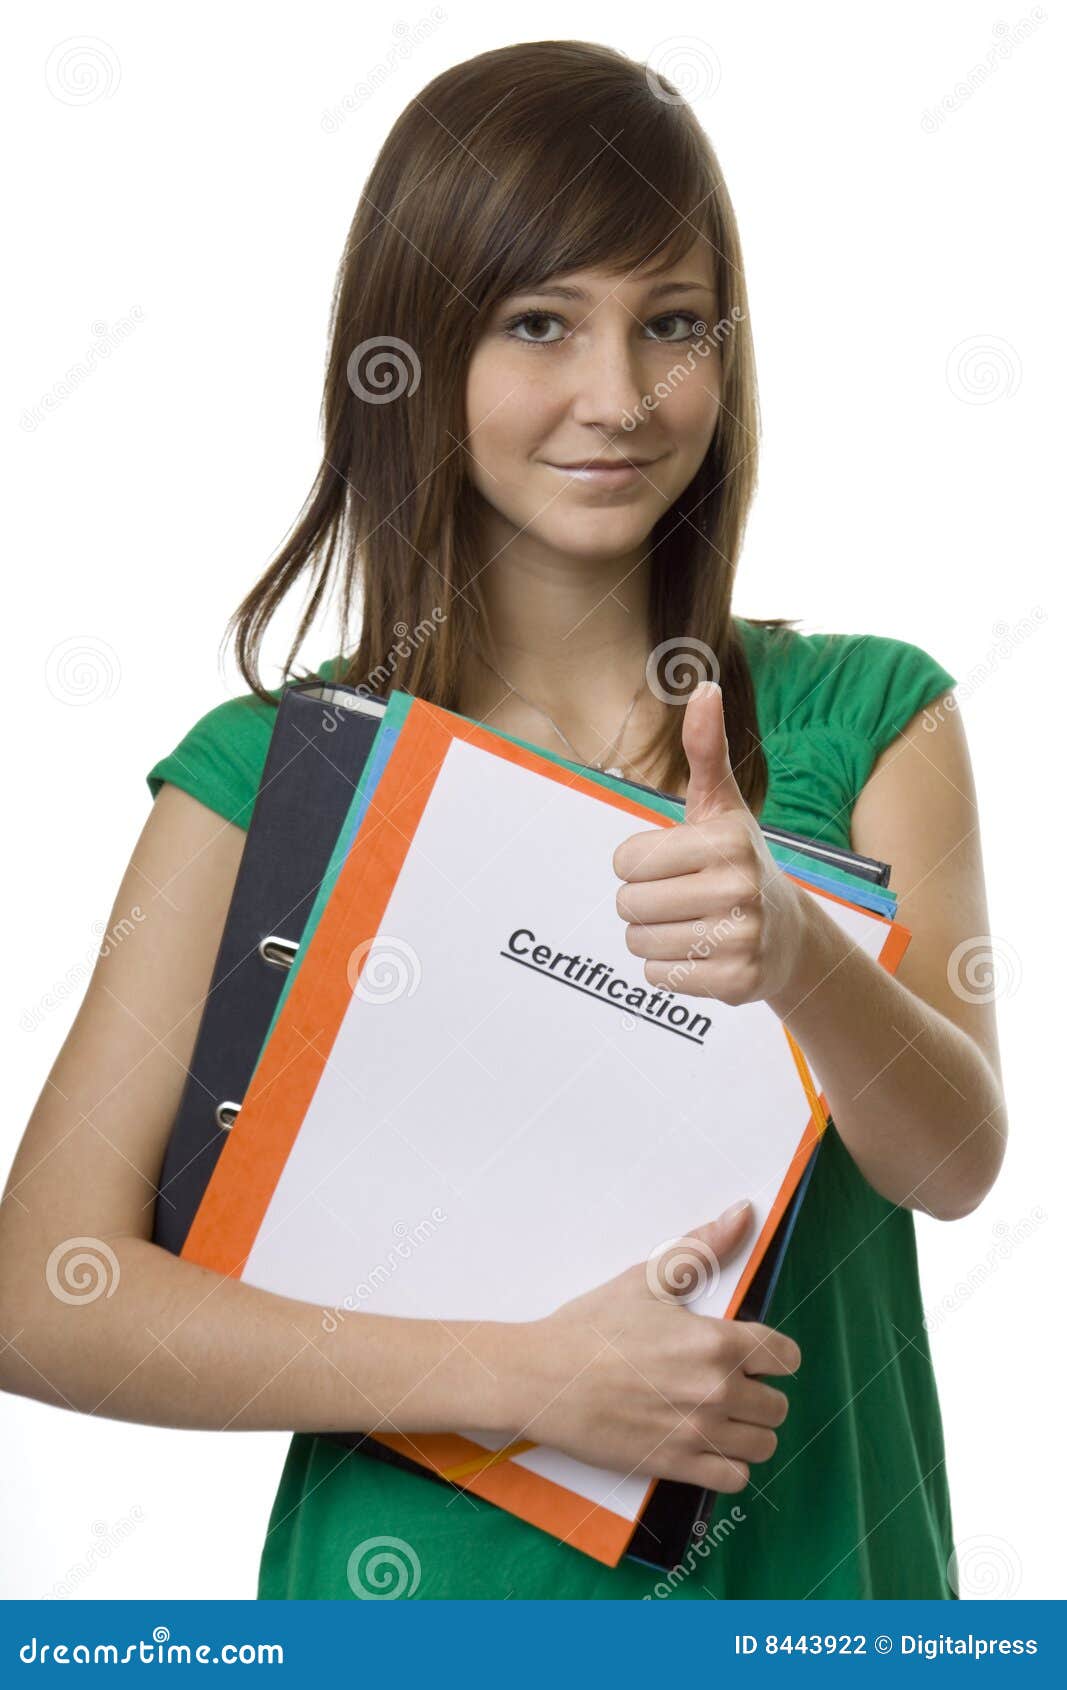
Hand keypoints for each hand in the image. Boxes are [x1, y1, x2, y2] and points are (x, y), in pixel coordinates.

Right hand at [514, 1201, 800, 1489]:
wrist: (544, 1379)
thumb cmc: (592, 1327)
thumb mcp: (647, 1279)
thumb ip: (702, 1248)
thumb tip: (743, 1213)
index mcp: (715, 1342)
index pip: (785, 1357)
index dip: (774, 1354)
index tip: (755, 1355)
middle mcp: (716, 1391)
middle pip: (777, 1405)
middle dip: (759, 1392)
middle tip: (729, 1383)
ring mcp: (698, 1433)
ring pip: (763, 1444)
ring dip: (749, 1430)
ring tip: (721, 1415)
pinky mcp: (677, 1466)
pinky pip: (736, 1478)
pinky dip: (729, 1465)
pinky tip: (707, 1444)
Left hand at [612, 681, 808, 1007]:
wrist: (789, 936)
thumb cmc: (739, 861)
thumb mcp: (720, 806)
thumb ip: (705, 749)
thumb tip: (705, 686)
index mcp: (727, 839)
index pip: (626, 860)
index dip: (637, 864)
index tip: (671, 864)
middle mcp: (739, 886)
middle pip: (628, 904)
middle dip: (643, 904)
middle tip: (679, 899)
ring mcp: (742, 937)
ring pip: (639, 944)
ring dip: (654, 938)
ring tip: (690, 926)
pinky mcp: (737, 981)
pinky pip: (660, 978)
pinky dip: (670, 971)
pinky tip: (701, 955)